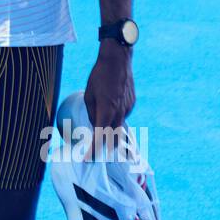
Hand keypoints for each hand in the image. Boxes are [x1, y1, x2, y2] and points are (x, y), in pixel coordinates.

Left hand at [83, 42, 134, 159]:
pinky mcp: (132, 103)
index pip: (99, 136)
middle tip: (97, 155)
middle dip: (106, 148)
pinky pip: (123, 115)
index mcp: (106, 111)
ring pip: (119, 126)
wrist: (118, 60)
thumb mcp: (89, 95)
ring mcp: (128, 108)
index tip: (87, 159)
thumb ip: (92, 112)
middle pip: (114, 138)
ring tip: (102, 128)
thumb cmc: (98, 75)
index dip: (93, 150)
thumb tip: (94, 124)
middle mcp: (120, 112)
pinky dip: (116, 117)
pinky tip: (111, 108)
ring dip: (111, 131)